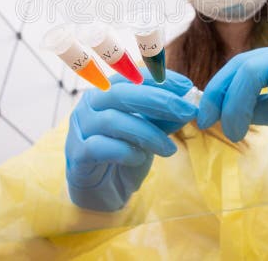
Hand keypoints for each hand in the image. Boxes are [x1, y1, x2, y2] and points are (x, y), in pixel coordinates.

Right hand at [65, 69, 197, 210]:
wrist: (102, 192)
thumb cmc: (125, 154)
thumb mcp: (149, 132)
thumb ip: (164, 117)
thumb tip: (191, 103)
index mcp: (106, 91)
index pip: (132, 76)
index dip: (160, 79)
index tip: (187, 86)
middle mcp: (89, 104)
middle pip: (121, 93)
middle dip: (158, 100)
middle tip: (187, 111)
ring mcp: (79, 128)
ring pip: (112, 121)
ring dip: (147, 133)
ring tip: (170, 149)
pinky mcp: (76, 154)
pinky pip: (100, 147)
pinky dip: (125, 151)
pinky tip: (139, 158)